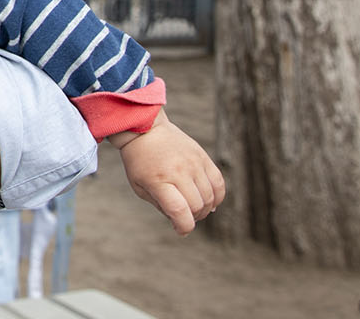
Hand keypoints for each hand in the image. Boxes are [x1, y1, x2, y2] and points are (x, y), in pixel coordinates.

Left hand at [112, 110, 224, 234]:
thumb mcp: (140, 187)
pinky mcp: (203, 157)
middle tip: (184, 215)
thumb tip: (183, 223)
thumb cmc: (140, 162)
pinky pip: (219, 183)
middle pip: (197, 207)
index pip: (179, 211)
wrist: (147, 129)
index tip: (180, 230)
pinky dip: (217, 196)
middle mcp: (178, 171)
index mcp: (159, 180)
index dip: (183, 227)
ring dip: (204, 209)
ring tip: (193, 207)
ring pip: (210, 198)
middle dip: (192, 218)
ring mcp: (193, 163)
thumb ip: (162, 206)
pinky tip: (208, 200)